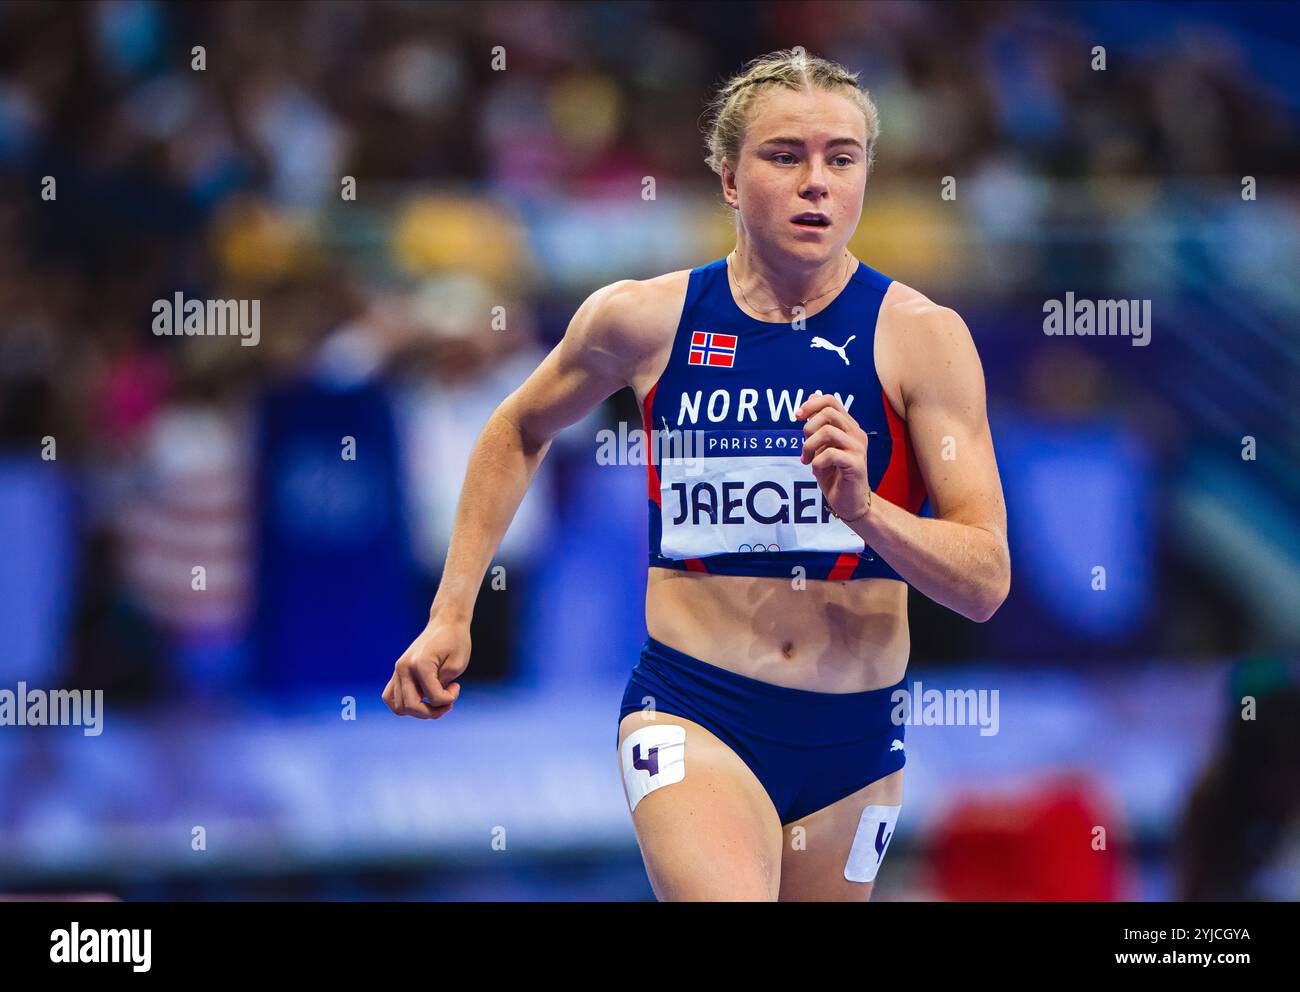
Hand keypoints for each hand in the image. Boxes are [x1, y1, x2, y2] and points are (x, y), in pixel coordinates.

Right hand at [382, 615, 469, 718]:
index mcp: (420, 664)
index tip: (457, 686)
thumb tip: (428, 702)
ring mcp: (397, 670)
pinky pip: (390, 697)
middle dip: (432, 712)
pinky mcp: (397, 672)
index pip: (433, 697)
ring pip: (398, 706)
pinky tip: (421, 700)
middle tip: (448, 702)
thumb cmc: (455, 642)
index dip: (450, 698)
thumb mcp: (457, 666)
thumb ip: (442, 687)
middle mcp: (404, 668)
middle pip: (410, 707)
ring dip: (418, 711)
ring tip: (434, 702)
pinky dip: (404, 705)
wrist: (445, 622)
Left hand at [796, 393, 870, 521]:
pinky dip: (817, 462)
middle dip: (808, 428)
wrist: (850, 503)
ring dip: (810, 446)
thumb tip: (812, 396)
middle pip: (829, 413)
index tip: (797, 415)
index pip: (831, 401)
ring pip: (828, 432)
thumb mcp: (821, 447)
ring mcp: (858, 449)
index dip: (811, 404)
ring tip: (808, 460)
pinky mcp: (856, 464)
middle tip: (805, 447)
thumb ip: (819, 425)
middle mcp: (856, 434)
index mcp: (849, 427)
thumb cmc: (835, 475)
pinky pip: (830, 454)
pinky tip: (816, 470)